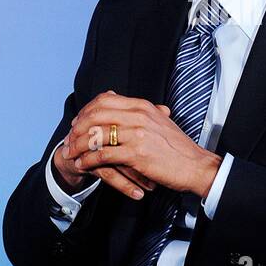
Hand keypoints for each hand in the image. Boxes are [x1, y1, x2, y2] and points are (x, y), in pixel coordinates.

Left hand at [62, 90, 221, 199]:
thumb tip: (115, 98)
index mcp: (142, 106)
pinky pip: (103, 154)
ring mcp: (136, 134)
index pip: (104, 100)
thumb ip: (138, 111)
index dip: (86, 110)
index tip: (77, 122)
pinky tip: (83, 165)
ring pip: (95, 134)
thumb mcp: (158, 120)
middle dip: (77, 127)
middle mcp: (137, 115)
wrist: (196, 166)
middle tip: (69, 139)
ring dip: (79, 145)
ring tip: (71, 154)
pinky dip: (89, 160)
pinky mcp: (136, 154)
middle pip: (95, 115)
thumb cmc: (177, 148)